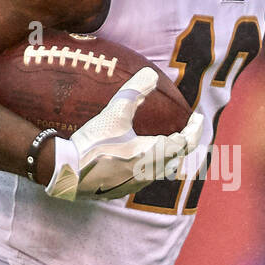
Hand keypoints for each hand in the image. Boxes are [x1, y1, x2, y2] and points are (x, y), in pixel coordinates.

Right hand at [44, 68, 204, 200]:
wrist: (67, 172)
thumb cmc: (93, 143)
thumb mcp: (115, 113)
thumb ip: (135, 91)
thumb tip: (150, 74)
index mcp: (153, 154)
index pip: (186, 142)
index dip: (195, 129)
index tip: (197, 118)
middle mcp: (150, 172)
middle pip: (177, 158)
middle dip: (184, 142)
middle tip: (185, 129)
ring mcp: (137, 184)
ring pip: (163, 171)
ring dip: (169, 156)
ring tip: (167, 143)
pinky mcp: (123, 190)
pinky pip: (146, 178)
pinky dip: (151, 165)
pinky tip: (140, 159)